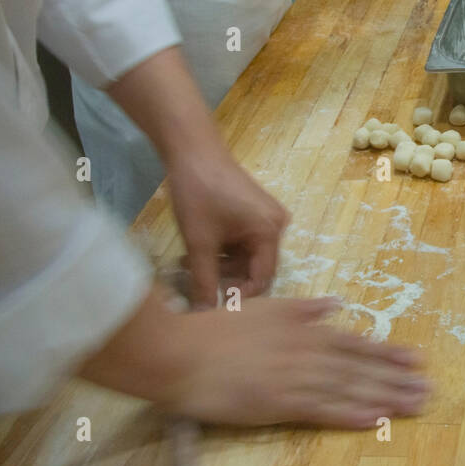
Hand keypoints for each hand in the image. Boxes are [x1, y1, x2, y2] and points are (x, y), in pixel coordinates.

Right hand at [163, 298, 430, 426]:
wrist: (181, 352)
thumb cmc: (217, 329)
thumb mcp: (265, 306)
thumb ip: (303, 308)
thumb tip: (334, 304)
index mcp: (304, 329)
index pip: (355, 343)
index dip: (388, 352)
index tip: (417, 359)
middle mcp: (307, 352)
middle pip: (360, 367)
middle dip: (396, 378)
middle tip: (428, 388)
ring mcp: (295, 378)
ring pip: (348, 388)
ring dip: (384, 397)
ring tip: (414, 404)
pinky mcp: (279, 403)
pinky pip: (322, 410)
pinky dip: (350, 414)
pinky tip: (375, 418)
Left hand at [165, 148, 288, 306]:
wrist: (193, 151)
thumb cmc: (199, 194)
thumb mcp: (199, 242)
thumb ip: (204, 282)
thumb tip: (203, 315)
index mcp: (270, 233)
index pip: (262, 280)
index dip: (238, 296)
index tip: (211, 303)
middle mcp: (276, 225)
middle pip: (255, 267)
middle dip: (226, 277)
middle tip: (194, 280)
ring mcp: (266, 216)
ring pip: (246, 255)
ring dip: (220, 263)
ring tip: (188, 263)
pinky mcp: (254, 210)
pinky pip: (243, 241)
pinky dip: (223, 248)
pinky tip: (199, 246)